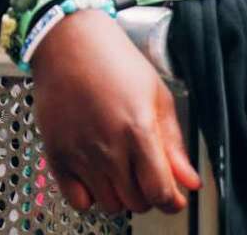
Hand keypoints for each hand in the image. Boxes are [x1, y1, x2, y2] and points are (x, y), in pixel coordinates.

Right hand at [28, 7, 198, 213]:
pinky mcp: (57, 155)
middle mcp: (108, 147)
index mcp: (138, 129)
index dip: (172, 200)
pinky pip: (78, 201)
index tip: (175, 197)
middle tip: (149, 174)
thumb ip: (173, 143)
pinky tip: (98, 175)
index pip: (160, 191)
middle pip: (136, 202)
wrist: (69, 42)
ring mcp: (80, 154)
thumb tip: (189, 181)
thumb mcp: (157, 94)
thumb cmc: (114, 60)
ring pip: (110, 205)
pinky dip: (91, 196)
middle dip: (149, 194)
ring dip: (122, 195)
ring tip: (124, 170)